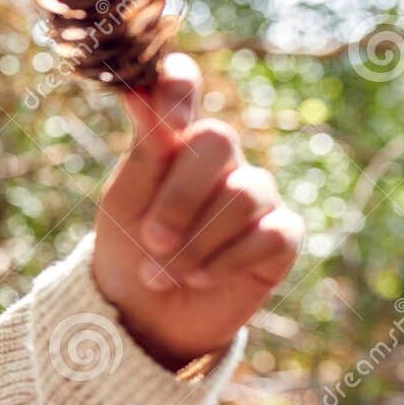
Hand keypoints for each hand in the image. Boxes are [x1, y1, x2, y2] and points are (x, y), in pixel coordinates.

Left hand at [92, 52, 303, 370]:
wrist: (144, 317)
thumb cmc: (128, 249)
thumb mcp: (122, 203)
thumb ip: (140, 152)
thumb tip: (136, 92)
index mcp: (173, 140)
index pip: (182, 86)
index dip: (177, 88)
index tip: (161, 119)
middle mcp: (219, 160)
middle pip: (218, 141)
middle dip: (179, 197)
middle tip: (150, 240)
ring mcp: (255, 195)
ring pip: (243, 193)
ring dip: (196, 240)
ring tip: (160, 276)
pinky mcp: (281, 236)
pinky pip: (270, 233)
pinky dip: (227, 259)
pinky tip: (198, 279)